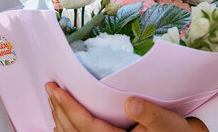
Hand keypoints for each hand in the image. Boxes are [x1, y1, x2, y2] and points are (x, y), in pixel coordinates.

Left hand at [46, 83, 207, 131]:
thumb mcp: (167, 121)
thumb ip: (150, 113)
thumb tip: (130, 103)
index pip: (85, 126)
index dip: (69, 108)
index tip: (57, 90)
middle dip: (60, 110)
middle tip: (50, 89)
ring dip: (60, 119)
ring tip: (54, 101)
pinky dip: (68, 129)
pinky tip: (63, 121)